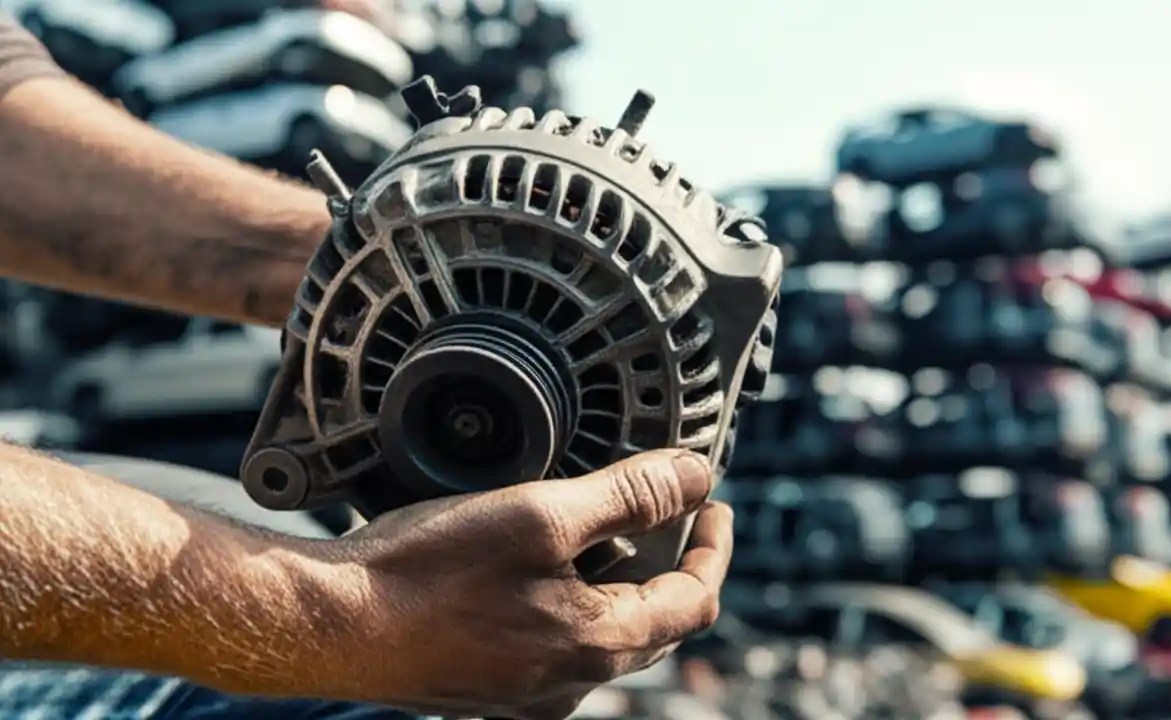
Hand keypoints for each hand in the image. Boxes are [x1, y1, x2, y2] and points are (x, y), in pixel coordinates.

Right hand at [310, 450, 731, 719]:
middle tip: (666, 507)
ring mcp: (528, 691)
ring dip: (618, 576)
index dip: (714, 546)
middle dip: (670, 560)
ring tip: (600, 520)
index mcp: (597, 645)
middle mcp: (570, 682)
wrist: (330, 626)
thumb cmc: (428, 570)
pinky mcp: (492, 684)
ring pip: (604, 630)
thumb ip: (629, 496)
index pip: (694, 601)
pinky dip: (571, 594)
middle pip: (653, 620)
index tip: (714, 505)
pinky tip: (538, 557)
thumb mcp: (542, 513)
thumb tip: (696, 476)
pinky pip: (557, 639)